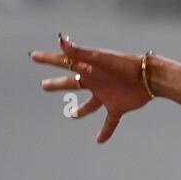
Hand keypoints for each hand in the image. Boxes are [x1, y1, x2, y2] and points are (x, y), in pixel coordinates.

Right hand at [29, 32, 151, 143]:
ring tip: (72, 115)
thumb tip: (59, 39)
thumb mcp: (98, 58)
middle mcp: (94, 81)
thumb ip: (78, 51)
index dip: (47, 59)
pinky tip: (99, 141)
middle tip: (44, 85)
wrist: (147, 77)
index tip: (33, 56)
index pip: (63, 63)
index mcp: (87, 68)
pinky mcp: (117, 107)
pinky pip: (110, 122)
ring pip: (89, 105)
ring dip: (81, 110)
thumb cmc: (122, 65)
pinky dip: (105, 131)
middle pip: (71, 84)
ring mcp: (105, 95)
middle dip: (57, 84)